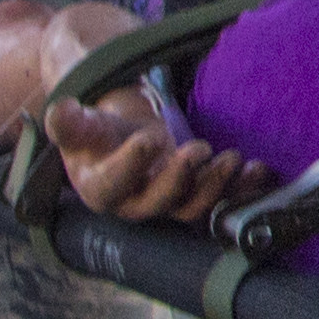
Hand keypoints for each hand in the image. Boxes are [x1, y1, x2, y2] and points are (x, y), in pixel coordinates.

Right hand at [42, 92, 275, 228]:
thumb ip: (70, 122)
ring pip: (193, 207)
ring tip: (232, 159)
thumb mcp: (80, 124)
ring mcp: (168, 202)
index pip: (113, 183)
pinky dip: (242, 189)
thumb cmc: (97, 132)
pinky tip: (258, 171)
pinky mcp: (194, 196)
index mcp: (100, 188)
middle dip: (182, 179)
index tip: (149, 139)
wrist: (119, 138)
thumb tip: (59, 110)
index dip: (131, 165)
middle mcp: (135, 203)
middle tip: (198, 149)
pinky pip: (221, 201)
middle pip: (160, 202)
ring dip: (216, 185)